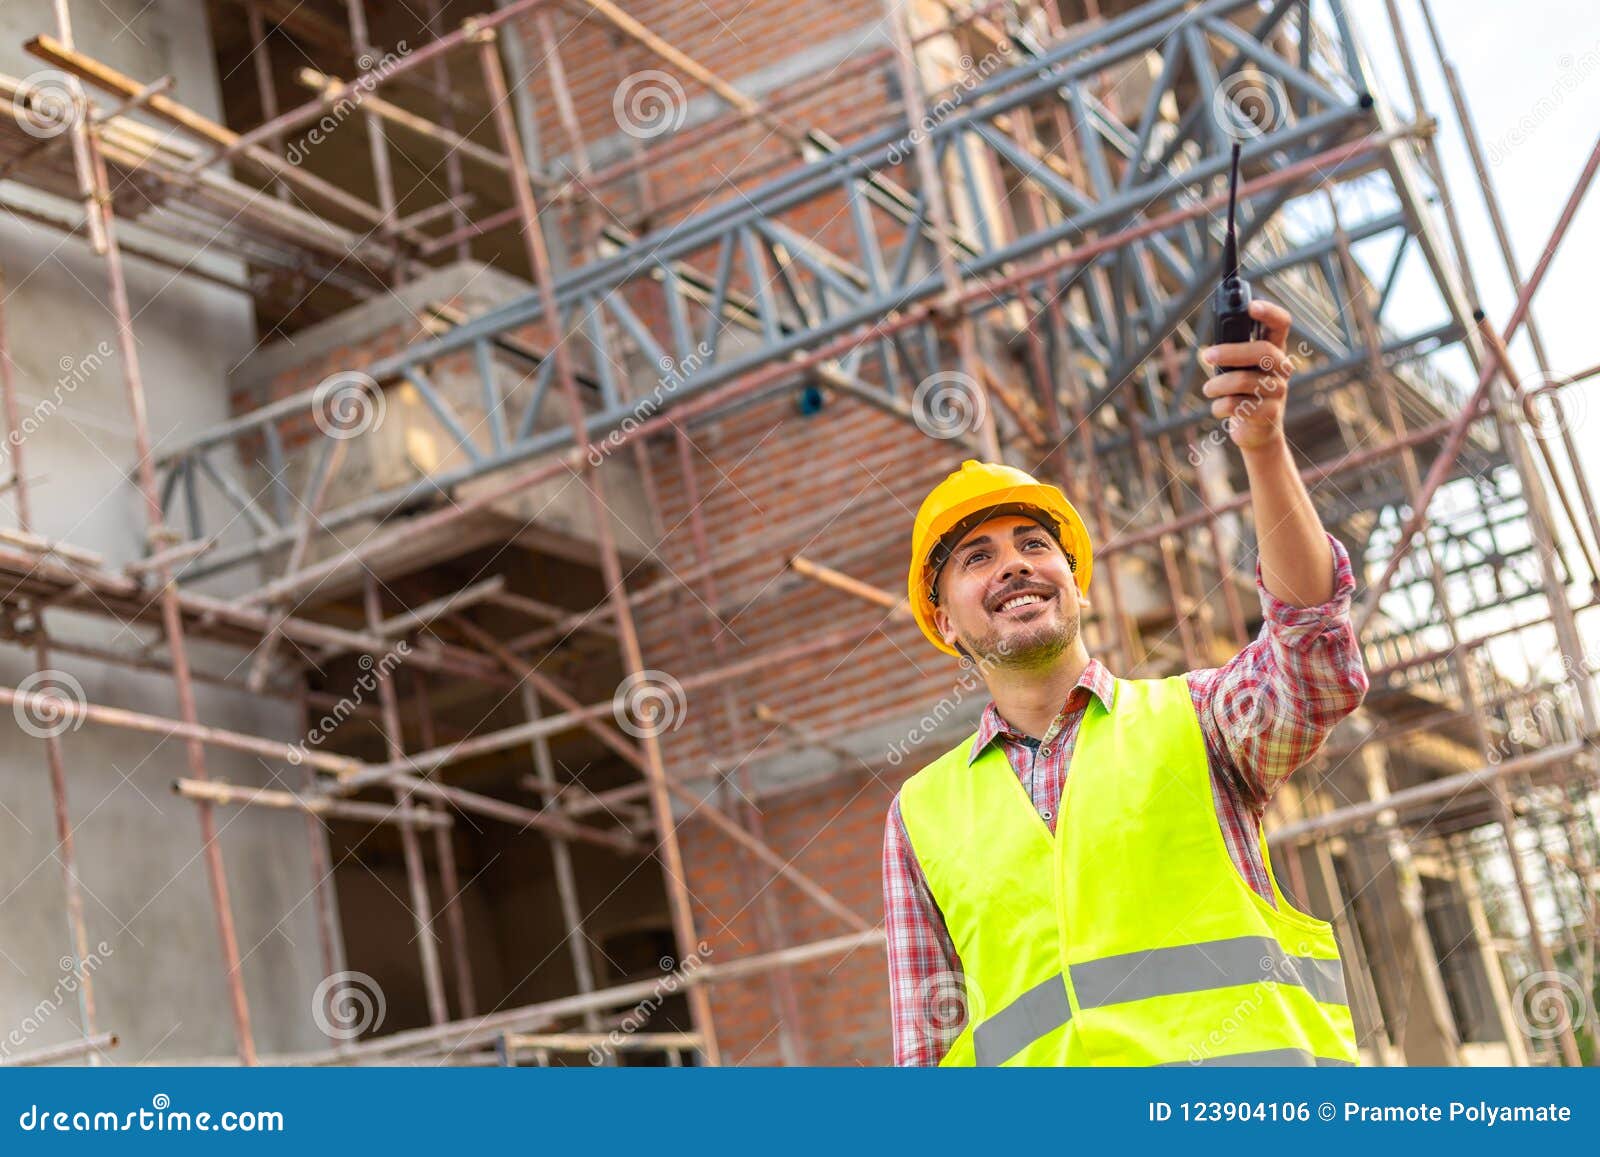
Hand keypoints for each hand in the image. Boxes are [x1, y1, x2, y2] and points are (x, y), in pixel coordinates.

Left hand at [1199, 299, 1294, 452]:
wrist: (1256, 430)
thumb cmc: (1242, 392)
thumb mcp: (1238, 368)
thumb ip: (1231, 352)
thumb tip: (1211, 347)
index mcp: (1275, 349)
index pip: (1281, 324)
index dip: (1269, 312)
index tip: (1250, 306)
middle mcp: (1282, 368)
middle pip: (1262, 351)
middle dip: (1230, 352)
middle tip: (1207, 356)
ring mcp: (1279, 391)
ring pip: (1244, 380)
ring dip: (1217, 385)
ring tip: (1208, 389)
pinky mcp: (1270, 413)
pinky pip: (1238, 405)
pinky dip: (1219, 406)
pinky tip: (1218, 407)